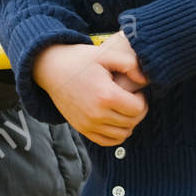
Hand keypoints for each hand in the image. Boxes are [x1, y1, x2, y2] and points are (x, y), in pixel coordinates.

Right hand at [32, 40, 148, 146]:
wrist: (50, 69)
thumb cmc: (79, 59)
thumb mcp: (105, 54)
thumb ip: (130, 64)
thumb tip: (145, 80)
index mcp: (105, 95)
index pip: (138, 108)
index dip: (142, 100)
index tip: (136, 92)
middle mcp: (96, 114)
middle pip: (131, 122)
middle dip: (138, 111)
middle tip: (133, 99)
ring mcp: (87, 123)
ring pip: (122, 134)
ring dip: (129, 124)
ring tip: (124, 110)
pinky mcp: (81, 128)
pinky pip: (106, 141)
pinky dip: (116, 135)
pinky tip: (116, 122)